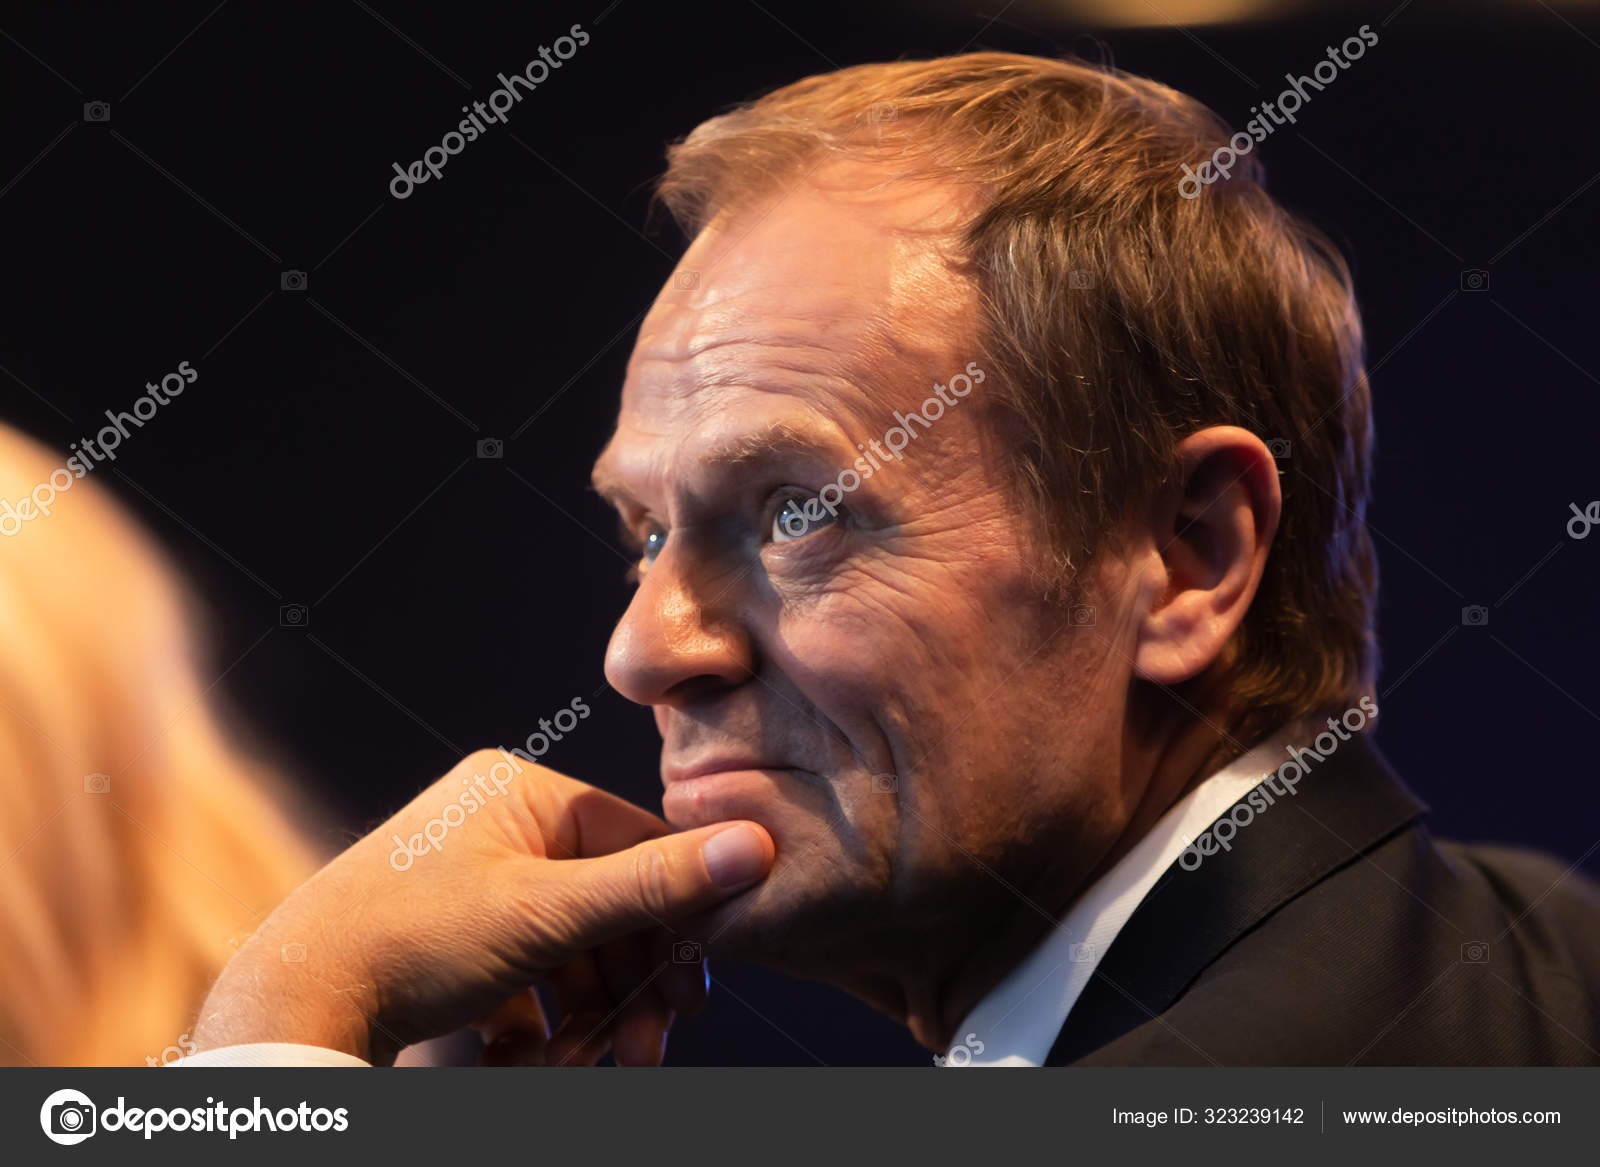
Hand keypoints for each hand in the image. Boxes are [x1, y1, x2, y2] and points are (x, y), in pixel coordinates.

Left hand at [192, 749, 773, 1065]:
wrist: (293, 1003)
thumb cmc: (411, 940)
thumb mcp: (548, 915)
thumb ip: (655, 885)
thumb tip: (756, 845)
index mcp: (521, 790)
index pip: (637, 840)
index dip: (677, 915)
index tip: (698, 985)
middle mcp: (499, 820)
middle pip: (606, 901)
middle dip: (631, 982)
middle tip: (650, 1045)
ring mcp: (473, 873)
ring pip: (569, 943)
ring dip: (592, 1010)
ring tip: (600, 1064)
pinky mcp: (453, 925)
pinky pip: (525, 966)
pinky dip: (540, 1016)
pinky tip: (534, 1059)